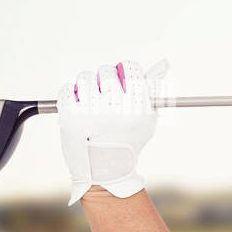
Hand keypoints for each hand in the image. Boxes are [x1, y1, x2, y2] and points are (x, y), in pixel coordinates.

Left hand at [58, 60, 161, 205]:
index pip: (129, 67)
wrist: (103, 170)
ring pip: (85, 76)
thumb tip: (164, 62)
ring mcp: (90, 111)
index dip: (124, 72)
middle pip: (106, 69)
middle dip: (105, 80)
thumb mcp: (147, 117)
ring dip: (87, 87)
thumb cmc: (128, 141)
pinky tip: (80, 110)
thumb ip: (153, 89)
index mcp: (137, 106)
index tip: (121, 84)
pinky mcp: (69, 115)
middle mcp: (115, 108)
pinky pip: (67, 88)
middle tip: (106, 98)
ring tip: (92, 105)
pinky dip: (72, 95)